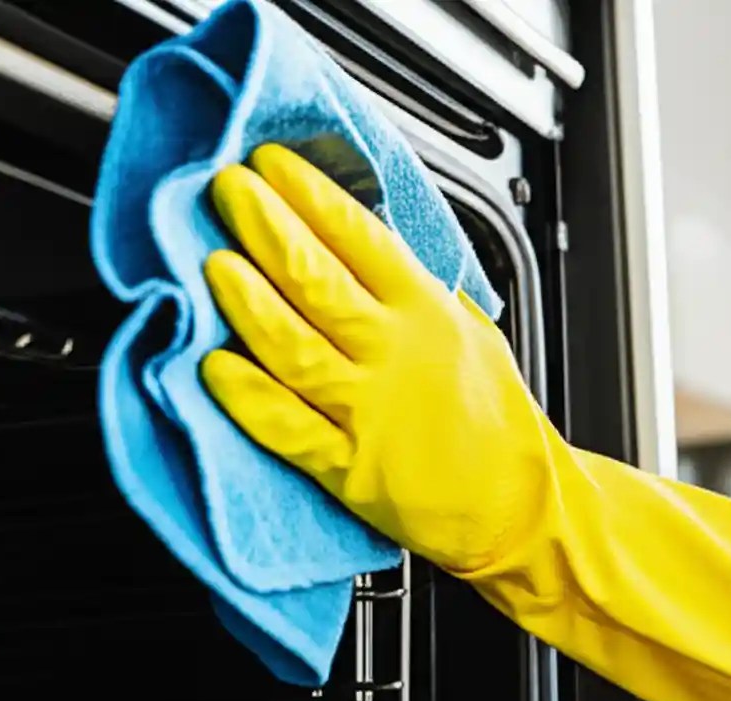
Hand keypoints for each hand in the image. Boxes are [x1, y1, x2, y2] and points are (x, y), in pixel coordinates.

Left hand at [203, 143, 730, 700]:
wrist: (521, 506)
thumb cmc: (498, 421)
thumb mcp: (473, 332)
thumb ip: (420, 289)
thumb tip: (365, 242)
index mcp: (431, 314)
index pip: (362, 237)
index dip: (311, 194)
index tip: (273, 164)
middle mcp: (399, 356)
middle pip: (318, 281)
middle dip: (266, 227)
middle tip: (228, 190)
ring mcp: (371, 412)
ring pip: (294, 346)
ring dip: (247, 301)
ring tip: (210, 264)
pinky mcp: (350, 468)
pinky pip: (287, 427)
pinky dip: (247, 396)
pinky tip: (211, 366)